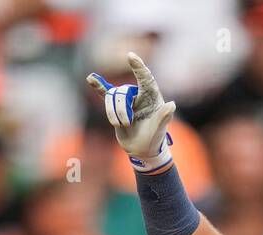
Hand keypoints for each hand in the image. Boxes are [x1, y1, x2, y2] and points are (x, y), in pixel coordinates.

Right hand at [86, 52, 176, 172]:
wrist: (142, 150)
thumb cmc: (154, 138)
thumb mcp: (159, 129)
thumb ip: (164, 117)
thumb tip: (172, 105)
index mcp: (152, 97)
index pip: (146, 78)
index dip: (139, 67)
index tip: (131, 56)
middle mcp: (139, 95)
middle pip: (123, 92)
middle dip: (121, 109)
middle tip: (127, 124)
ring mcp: (127, 100)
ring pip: (112, 97)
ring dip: (113, 113)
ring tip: (122, 125)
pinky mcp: (116, 106)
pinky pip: (105, 93)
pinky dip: (98, 86)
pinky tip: (90, 78)